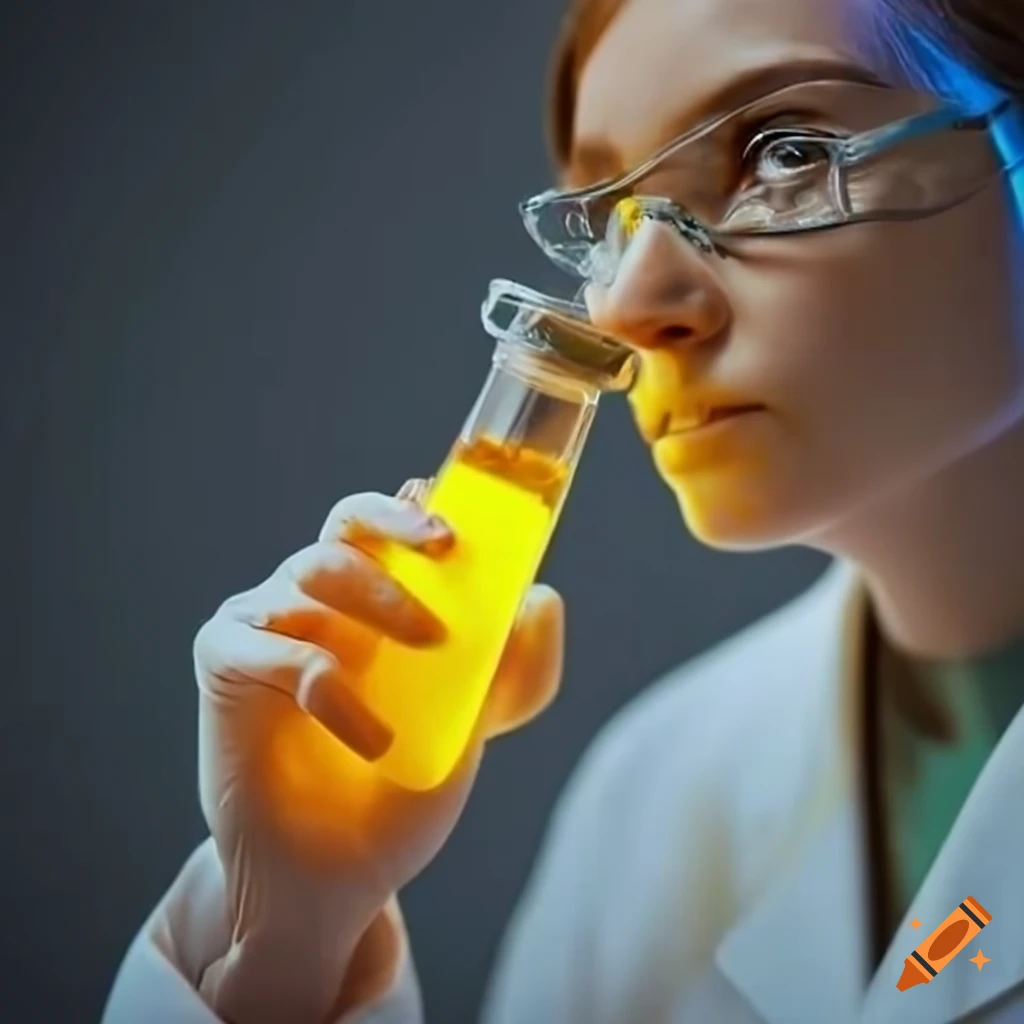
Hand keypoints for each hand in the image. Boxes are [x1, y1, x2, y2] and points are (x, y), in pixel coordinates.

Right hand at [192, 481, 563, 1021]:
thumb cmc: (400, 791)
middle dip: (398, 524)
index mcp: (375, 601)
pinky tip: (365, 732)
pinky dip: (324, 679)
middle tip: (444, 548)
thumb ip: (514, 670)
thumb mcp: (474, 727)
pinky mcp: (228, 660)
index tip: (457, 518)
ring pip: (313, 569)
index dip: (418, 506)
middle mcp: (321, 600)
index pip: (391, 524)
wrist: (339, 874)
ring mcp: (270, 623)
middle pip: (348, 521)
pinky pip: (274, 643)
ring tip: (426, 653)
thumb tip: (543, 598)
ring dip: (378, 601)